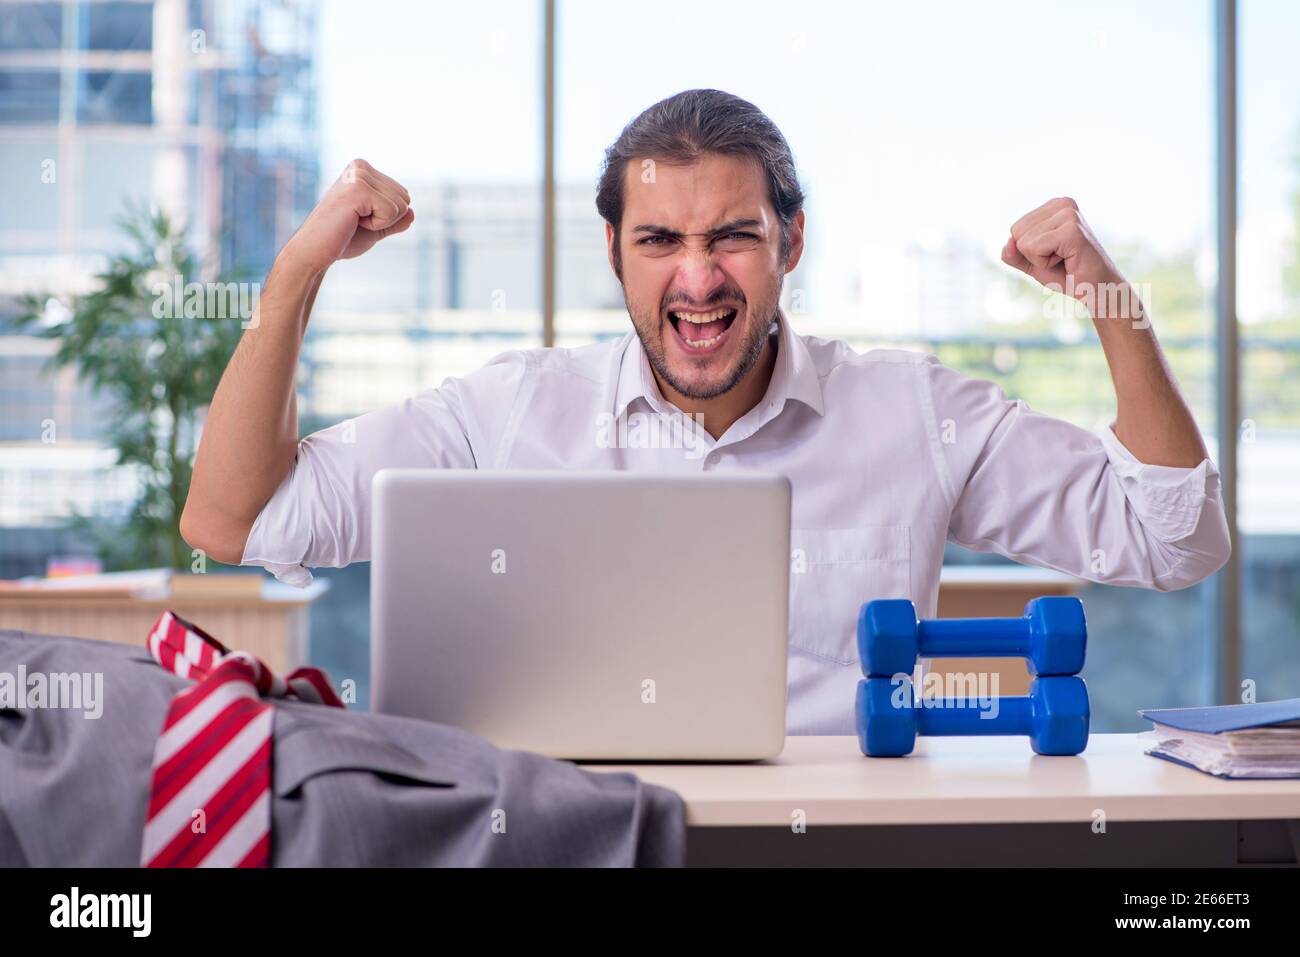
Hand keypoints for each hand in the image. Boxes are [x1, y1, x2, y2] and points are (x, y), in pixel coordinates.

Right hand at [280, 159, 413, 274]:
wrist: (314, 251)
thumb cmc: (341, 239)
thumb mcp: (375, 228)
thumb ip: (394, 220)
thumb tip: (413, 212)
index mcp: (363, 169)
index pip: (403, 194)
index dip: (387, 216)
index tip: (359, 218)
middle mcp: (360, 167)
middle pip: (406, 198)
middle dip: (387, 218)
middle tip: (356, 221)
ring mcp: (358, 175)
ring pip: (401, 206)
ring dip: (381, 222)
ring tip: (352, 221)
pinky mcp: (358, 189)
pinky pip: (391, 212)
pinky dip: (377, 225)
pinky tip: (352, 222)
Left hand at [1000, 197, 1126, 308]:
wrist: (1096, 290)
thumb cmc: (1067, 275)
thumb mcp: (1032, 263)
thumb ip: (1014, 254)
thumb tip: (1008, 243)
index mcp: (1054, 206)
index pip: (1015, 228)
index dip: (1029, 250)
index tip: (1054, 253)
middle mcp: (1062, 204)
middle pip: (1017, 232)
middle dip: (1033, 254)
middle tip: (1060, 258)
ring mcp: (1068, 214)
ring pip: (1024, 242)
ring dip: (1041, 259)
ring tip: (1066, 258)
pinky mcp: (1072, 230)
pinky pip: (1034, 248)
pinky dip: (1045, 262)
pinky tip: (1068, 260)